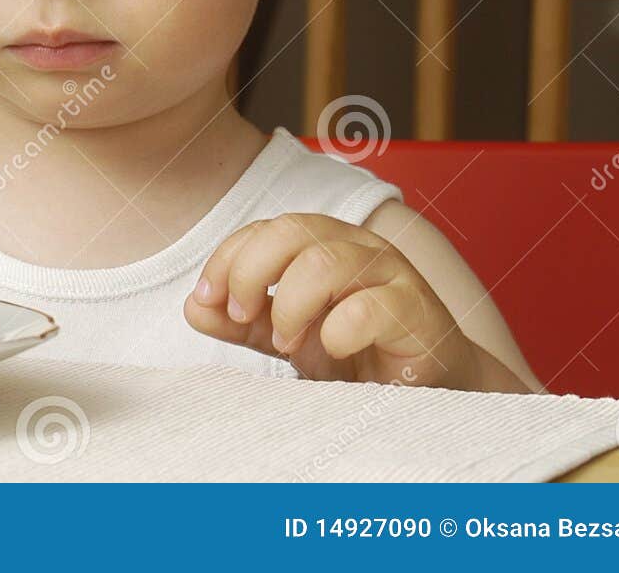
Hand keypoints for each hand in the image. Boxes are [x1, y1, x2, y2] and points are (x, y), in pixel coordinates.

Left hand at [183, 213, 491, 388]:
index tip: (207, 299)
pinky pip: (370, 307)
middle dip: (252, 272)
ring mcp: (390, 274)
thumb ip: (240, 320)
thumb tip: (193, 306)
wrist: (425, 390)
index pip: (264, 228)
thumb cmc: (353, 353)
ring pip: (327, 261)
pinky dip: (338, 330)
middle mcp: (355, 246)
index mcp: (321, 243)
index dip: (228, 259)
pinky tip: (331, 350)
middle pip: (291, 229)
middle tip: (243, 316)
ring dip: (290, 304)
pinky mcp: (418, 312)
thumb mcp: (284, 334)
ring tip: (284, 342)